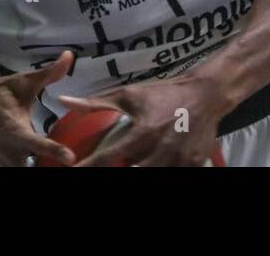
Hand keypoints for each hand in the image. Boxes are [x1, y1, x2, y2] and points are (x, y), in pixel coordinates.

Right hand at [0, 51, 76, 166]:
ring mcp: (5, 161)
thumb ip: (48, 73)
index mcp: (15, 129)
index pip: (35, 143)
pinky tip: (52, 164)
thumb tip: (70, 55)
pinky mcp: (5, 165)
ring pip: (26, 172)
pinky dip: (39, 167)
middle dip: (49, 167)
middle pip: (32, 169)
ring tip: (71, 165)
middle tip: (77, 165)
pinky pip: (21, 171)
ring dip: (44, 168)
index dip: (52, 150)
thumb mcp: (23, 81)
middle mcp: (10, 150)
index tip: (70, 157)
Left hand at [61, 73, 222, 166]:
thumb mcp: (130, 94)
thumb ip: (96, 102)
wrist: (205, 95)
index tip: (72, 171)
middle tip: (112, 160)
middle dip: (118, 169)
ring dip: (138, 167)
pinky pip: (170, 173)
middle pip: (130, 172)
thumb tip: (64, 101)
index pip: (107, 157)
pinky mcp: (192, 165)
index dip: (87, 167)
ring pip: (149, 174)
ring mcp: (178, 160)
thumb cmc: (163, 93)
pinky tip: (154, 159)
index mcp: (141, 132)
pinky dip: (158, 167)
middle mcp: (159, 150)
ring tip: (135, 156)